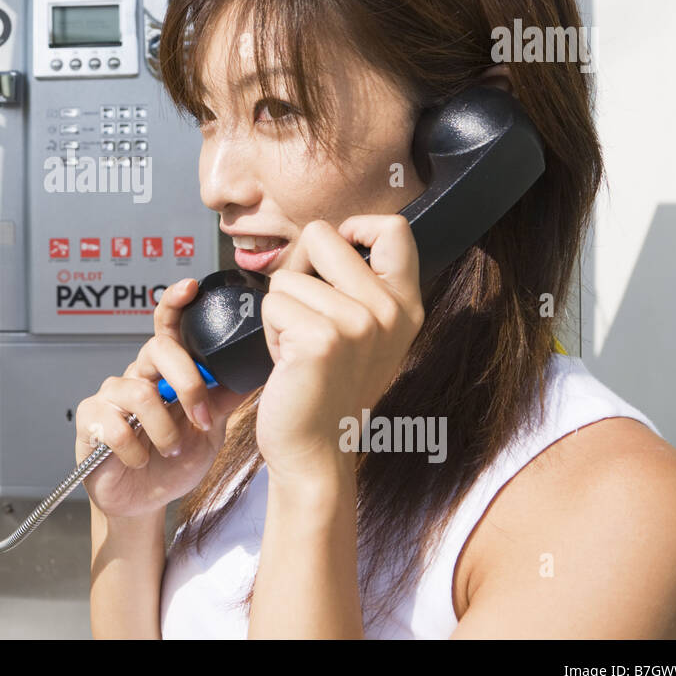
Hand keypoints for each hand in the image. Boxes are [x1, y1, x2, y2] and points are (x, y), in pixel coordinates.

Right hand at [75, 277, 251, 517]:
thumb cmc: (173, 462)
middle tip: (201, 421)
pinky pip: (115, 426)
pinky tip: (141, 460)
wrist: (145, 501)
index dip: (174, 302)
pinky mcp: (91, 421)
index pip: (168, 326)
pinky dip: (136, 449)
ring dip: (165, 430)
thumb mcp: (210, 428)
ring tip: (172, 451)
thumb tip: (255, 368)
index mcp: (165, 370)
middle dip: (187, 384)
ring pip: (140, 393)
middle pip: (158, 350)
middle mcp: (137, 375)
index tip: (191, 286)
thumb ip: (223, 397)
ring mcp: (111, 396)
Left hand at [255, 216, 425, 483]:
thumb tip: (327, 234)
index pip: (393, 227)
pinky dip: (269, 330)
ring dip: (281, 310)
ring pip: (287, 275)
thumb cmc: (328, 385)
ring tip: (299, 347)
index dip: (353, 227)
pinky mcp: (320, 339)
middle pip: (322, 235)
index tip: (335, 257)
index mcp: (406, 303)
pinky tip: (288, 360)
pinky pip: (272, 302)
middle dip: (299, 269)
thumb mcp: (366, 330)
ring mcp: (358, 324)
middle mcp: (389, 310)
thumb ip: (359, 284)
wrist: (317, 448)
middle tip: (307, 315)